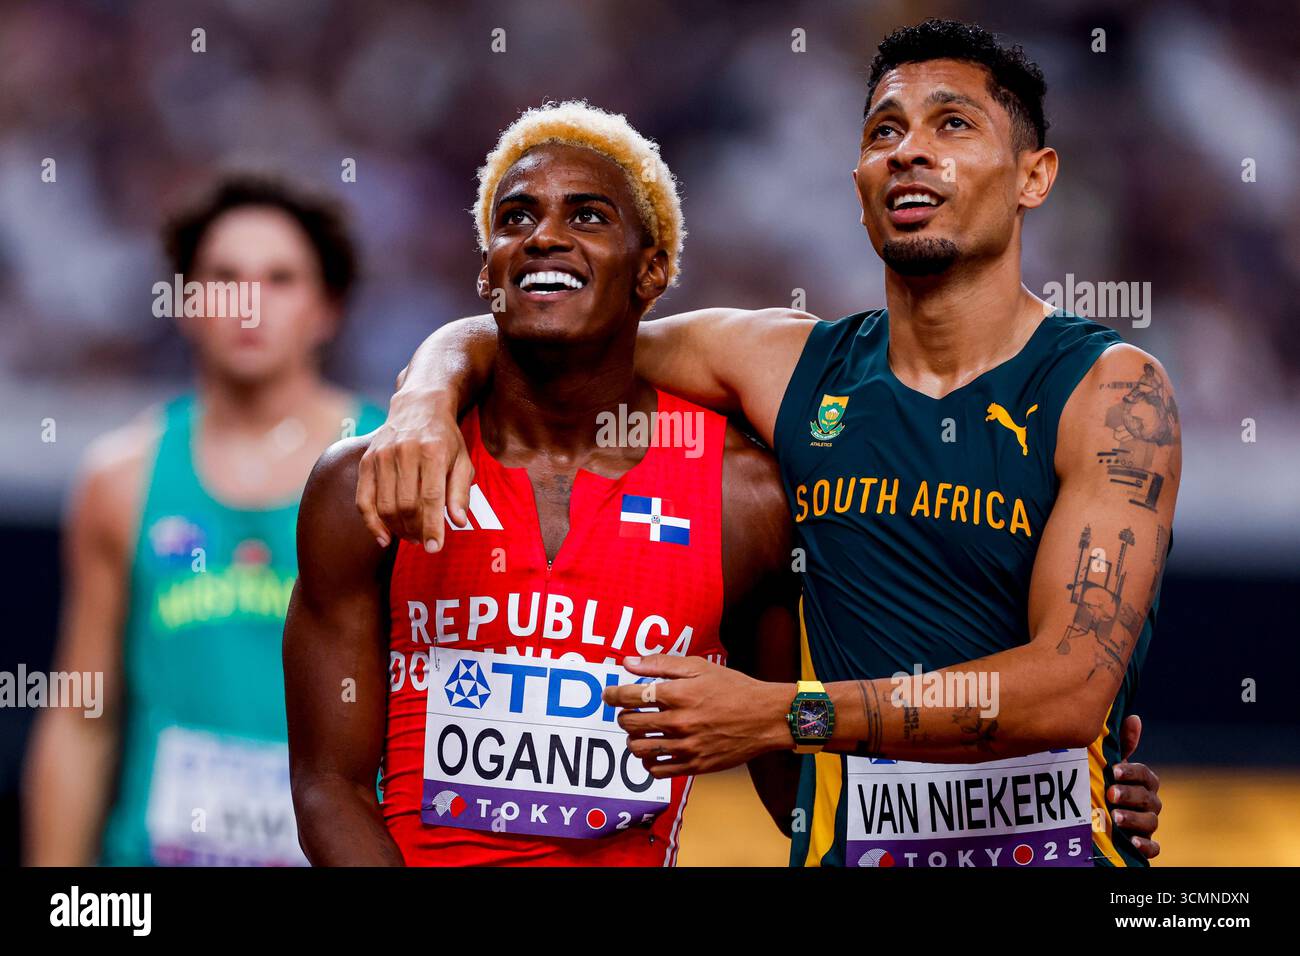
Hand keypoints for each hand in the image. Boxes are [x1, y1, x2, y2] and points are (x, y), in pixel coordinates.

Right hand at [355, 388, 473, 550]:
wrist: (418, 406)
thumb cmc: (445, 438)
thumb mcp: (462, 460)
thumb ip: (461, 491)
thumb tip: (458, 523)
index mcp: (433, 451)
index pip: (431, 497)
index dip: (432, 526)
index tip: (435, 548)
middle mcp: (404, 452)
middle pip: (406, 505)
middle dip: (415, 530)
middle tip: (424, 541)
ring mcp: (381, 456)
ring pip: (385, 505)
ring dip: (397, 529)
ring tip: (411, 537)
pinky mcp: (366, 461)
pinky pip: (363, 499)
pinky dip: (372, 522)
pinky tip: (384, 537)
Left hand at [601, 655, 793, 777]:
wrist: (766, 717)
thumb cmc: (733, 688)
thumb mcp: (699, 667)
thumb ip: (661, 664)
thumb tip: (628, 662)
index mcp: (678, 694)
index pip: (630, 696)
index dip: (613, 695)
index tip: (609, 695)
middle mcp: (679, 722)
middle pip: (630, 723)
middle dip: (623, 716)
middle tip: (628, 712)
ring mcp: (686, 746)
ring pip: (639, 749)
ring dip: (633, 739)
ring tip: (640, 732)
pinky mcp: (694, 765)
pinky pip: (657, 770)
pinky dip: (648, 761)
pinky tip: (654, 751)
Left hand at [1109, 714, 1161, 859]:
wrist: (1097, 818)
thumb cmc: (1107, 785)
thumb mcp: (1112, 766)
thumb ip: (1122, 745)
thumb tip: (1134, 717)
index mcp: (1144, 783)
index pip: (1146, 775)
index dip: (1132, 772)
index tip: (1114, 771)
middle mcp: (1150, 803)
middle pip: (1148, 799)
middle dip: (1130, 795)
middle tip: (1110, 794)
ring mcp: (1148, 825)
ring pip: (1151, 822)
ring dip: (1134, 819)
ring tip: (1116, 817)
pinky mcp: (1145, 845)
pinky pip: (1154, 848)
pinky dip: (1145, 845)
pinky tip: (1132, 842)